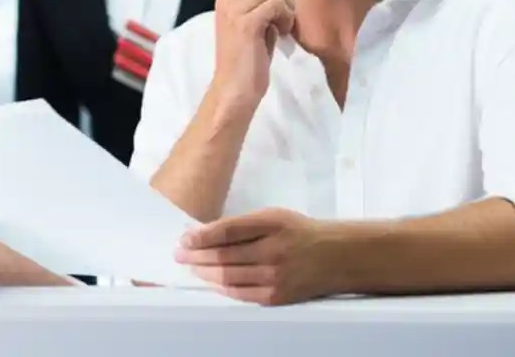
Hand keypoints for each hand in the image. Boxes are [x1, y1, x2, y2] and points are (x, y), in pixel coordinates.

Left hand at [176, 208, 338, 305]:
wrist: (335, 256)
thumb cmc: (298, 232)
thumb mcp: (273, 217)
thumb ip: (241, 225)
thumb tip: (204, 234)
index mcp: (271, 225)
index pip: (228, 231)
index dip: (201, 236)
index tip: (184, 238)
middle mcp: (273, 251)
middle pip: (223, 256)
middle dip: (196, 256)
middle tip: (179, 254)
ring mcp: (275, 277)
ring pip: (228, 277)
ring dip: (204, 273)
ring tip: (191, 268)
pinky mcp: (276, 296)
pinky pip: (240, 294)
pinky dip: (221, 288)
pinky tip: (211, 282)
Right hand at [211, 0, 294, 111]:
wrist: (235, 87)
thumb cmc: (247, 58)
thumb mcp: (252, 22)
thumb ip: (260, 0)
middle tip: (285, 15)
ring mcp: (235, 9)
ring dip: (288, 5)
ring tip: (283, 25)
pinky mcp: (247, 23)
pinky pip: (277, 4)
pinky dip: (287, 16)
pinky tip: (283, 32)